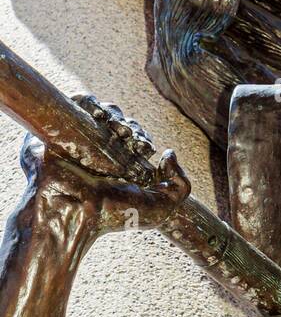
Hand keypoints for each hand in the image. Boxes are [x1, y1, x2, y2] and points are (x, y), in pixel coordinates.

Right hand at [21, 97, 189, 254]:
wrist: (75, 212)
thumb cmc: (114, 213)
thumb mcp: (161, 208)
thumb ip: (181, 185)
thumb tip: (169, 153)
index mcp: (122, 166)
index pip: (137, 139)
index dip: (142, 138)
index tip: (142, 147)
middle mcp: (101, 153)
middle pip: (121, 123)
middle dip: (128, 126)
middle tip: (125, 137)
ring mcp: (81, 141)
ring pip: (103, 112)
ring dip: (112, 114)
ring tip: (113, 128)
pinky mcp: (62, 133)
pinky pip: (78, 104)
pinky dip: (88, 102)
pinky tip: (97, 115)